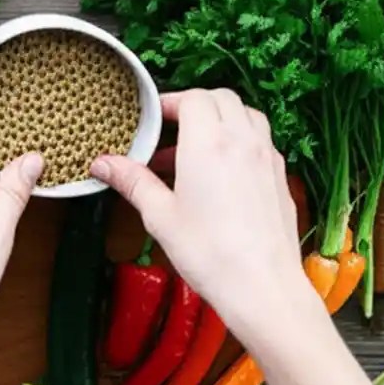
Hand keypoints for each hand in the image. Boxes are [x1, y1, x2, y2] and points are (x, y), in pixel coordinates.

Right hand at [90, 89, 318, 344]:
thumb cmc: (208, 253)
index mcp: (209, 143)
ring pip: (247, 115)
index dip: (170, 103)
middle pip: (222, 98)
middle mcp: (243, 141)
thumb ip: (133, 181)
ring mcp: (267, 158)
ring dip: (221, 118)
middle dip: (195, 105)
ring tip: (196, 147)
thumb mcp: (160, 216)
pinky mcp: (281, 177)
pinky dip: (240, 140)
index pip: (192, 98)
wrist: (262, 286)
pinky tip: (223, 172)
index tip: (151, 119)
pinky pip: (261, 141)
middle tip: (169, 128)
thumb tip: (102, 164)